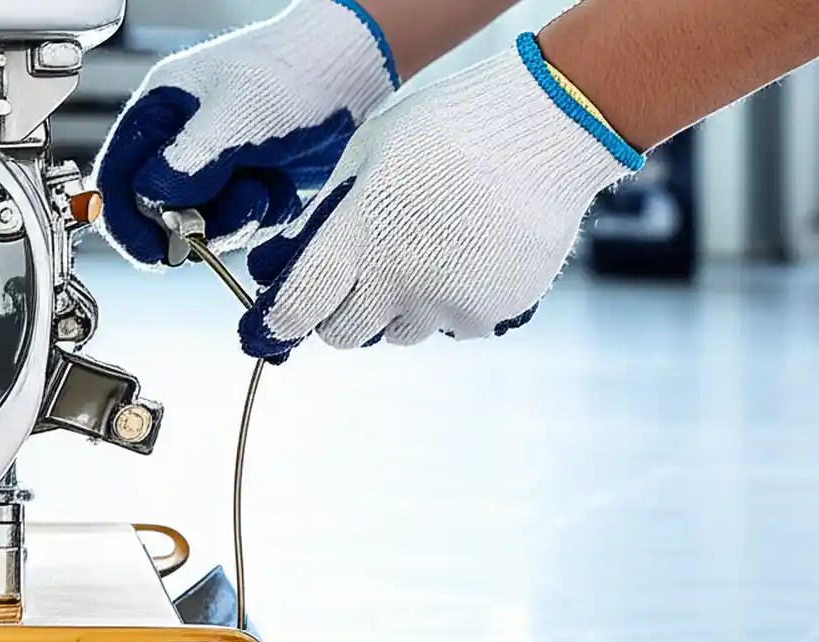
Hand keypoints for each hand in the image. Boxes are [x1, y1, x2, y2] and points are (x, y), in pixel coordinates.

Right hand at [93, 0, 396, 265]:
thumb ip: (187, 161)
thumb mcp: (236, 116)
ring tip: (261, 192)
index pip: (117, 179)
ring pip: (203, 224)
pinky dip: (262, 216)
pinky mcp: (249, 185)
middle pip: (158, 211)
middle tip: (217, 227)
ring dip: (234, 221)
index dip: (127, 222)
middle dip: (192, 225)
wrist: (355, 71)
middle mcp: (182, 142)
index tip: (154, 253)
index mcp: (160, 113)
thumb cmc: (295, 72)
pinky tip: (280, 189)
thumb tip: (151, 198)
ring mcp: (216, 166)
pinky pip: (241, 224)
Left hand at [238, 33, 645, 359]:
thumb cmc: (444, 131)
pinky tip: (466, 254)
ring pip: (398, 333)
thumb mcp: (365, 156)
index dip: (278, 323)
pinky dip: (448, 304)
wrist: (547, 129)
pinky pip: (449, 327)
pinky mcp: (489, 316)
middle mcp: (399, 282)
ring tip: (426, 248)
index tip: (273, 324)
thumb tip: (272, 271)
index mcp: (358, 237)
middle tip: (358, 275)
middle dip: (338, 312)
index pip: (297, 311)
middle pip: (343, 335)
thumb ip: (318, 221)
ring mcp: (447, 304)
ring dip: (396, 307)